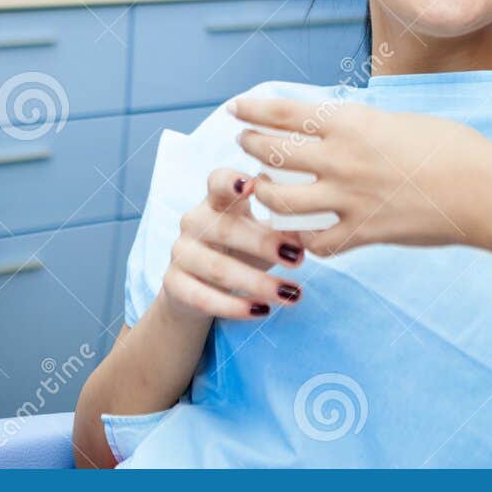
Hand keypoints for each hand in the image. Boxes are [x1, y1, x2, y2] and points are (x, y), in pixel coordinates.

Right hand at [159, 166, 305, 320]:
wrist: (195, 287)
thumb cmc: (239, 251)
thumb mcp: (261, 235)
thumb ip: (284, 230)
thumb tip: (316, 232)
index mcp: (217, 202)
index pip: (218, 182)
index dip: (231, 181)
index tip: (252, 185)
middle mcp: (194, 222)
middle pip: (225, 228)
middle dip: (263, 243)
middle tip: (297, 258)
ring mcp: (181, 253)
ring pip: (218, 268)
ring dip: (257, 283)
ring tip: (290, 294)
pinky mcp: (174, 284)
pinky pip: (204, 297)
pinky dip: (235, 307)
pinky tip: (261, 311)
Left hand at [230, 98, 491, 255]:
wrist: (484, 189)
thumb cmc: (453, 147)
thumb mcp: (399, 120)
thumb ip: (362, 126)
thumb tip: (339, 127)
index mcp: (351, 123)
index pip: (285, 112)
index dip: (254, 110)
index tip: (236, 109)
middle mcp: (341, 158)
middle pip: (272, 153)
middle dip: (251, 147)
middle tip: (244, 145)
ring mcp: (348, 198)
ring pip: (280, 200)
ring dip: (265, 193)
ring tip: (262, 189)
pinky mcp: (362, 233)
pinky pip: (314, 242)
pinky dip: (302, 241)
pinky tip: (299, 236)